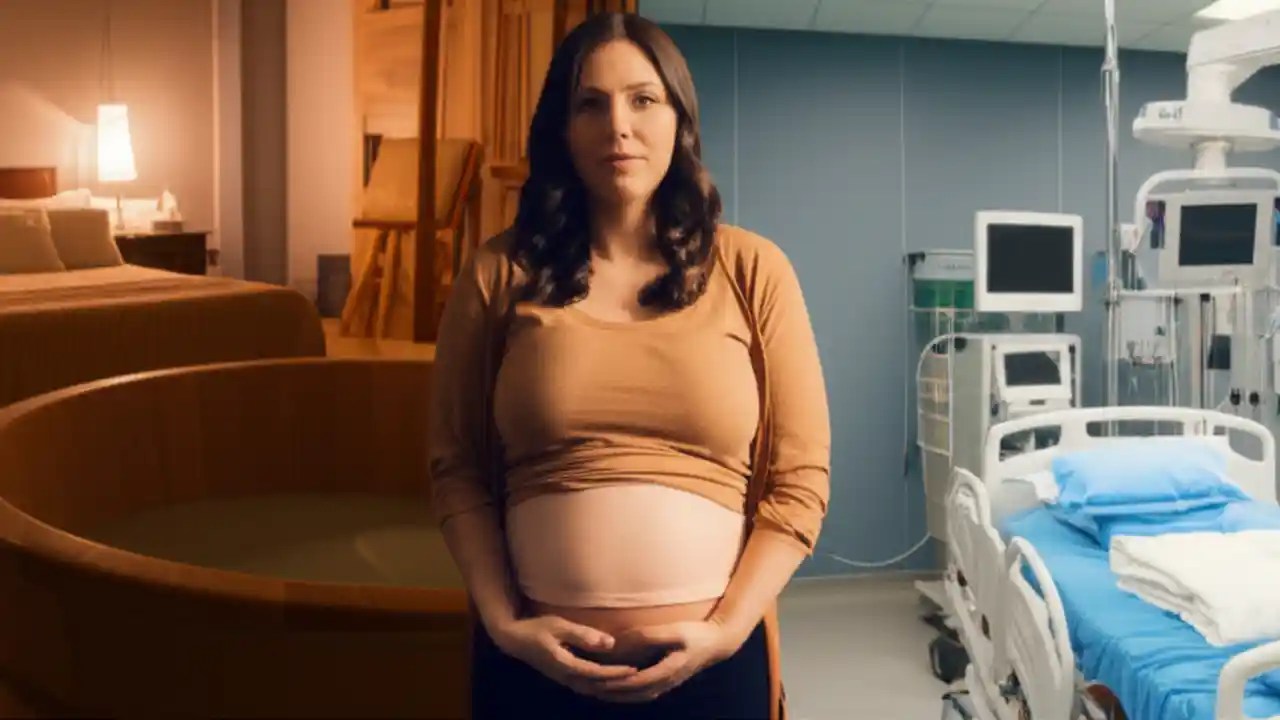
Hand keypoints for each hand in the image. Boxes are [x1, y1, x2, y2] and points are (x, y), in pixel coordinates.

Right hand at [490, 616, 638, 694]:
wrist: (514, 640)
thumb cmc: (537, 629)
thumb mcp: (558, 626)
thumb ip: (583, 635)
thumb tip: (610, 643)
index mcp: (565, 665)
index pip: (596, 673)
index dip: (616, 673)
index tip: (634, 670)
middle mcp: (567, 678)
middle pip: (598, 687)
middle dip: (620, 686)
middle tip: (642, 682)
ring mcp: (566, 681)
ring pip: (595, 691)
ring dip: (614, 691)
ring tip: (635, 688)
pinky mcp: (567, 679)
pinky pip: (590, 688)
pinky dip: (605, 689)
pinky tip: (618, 687)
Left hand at [591, 619, 741, 703]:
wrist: (717, 643)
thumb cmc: (696, 634)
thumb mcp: (676, 631)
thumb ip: (650, 635)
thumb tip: (627, 639)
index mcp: (667, 671)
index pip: (635, 682)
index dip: (615, 682)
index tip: (596, 680)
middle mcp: (665, 682)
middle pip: (633, 693)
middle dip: (611, 692)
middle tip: (589, 688)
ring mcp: (667, 684)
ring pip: (637, 695)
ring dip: (617, 695)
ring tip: (597, 690)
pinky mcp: (667, 681)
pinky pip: (643, 692)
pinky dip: (628, 693)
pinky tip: (617, 688)